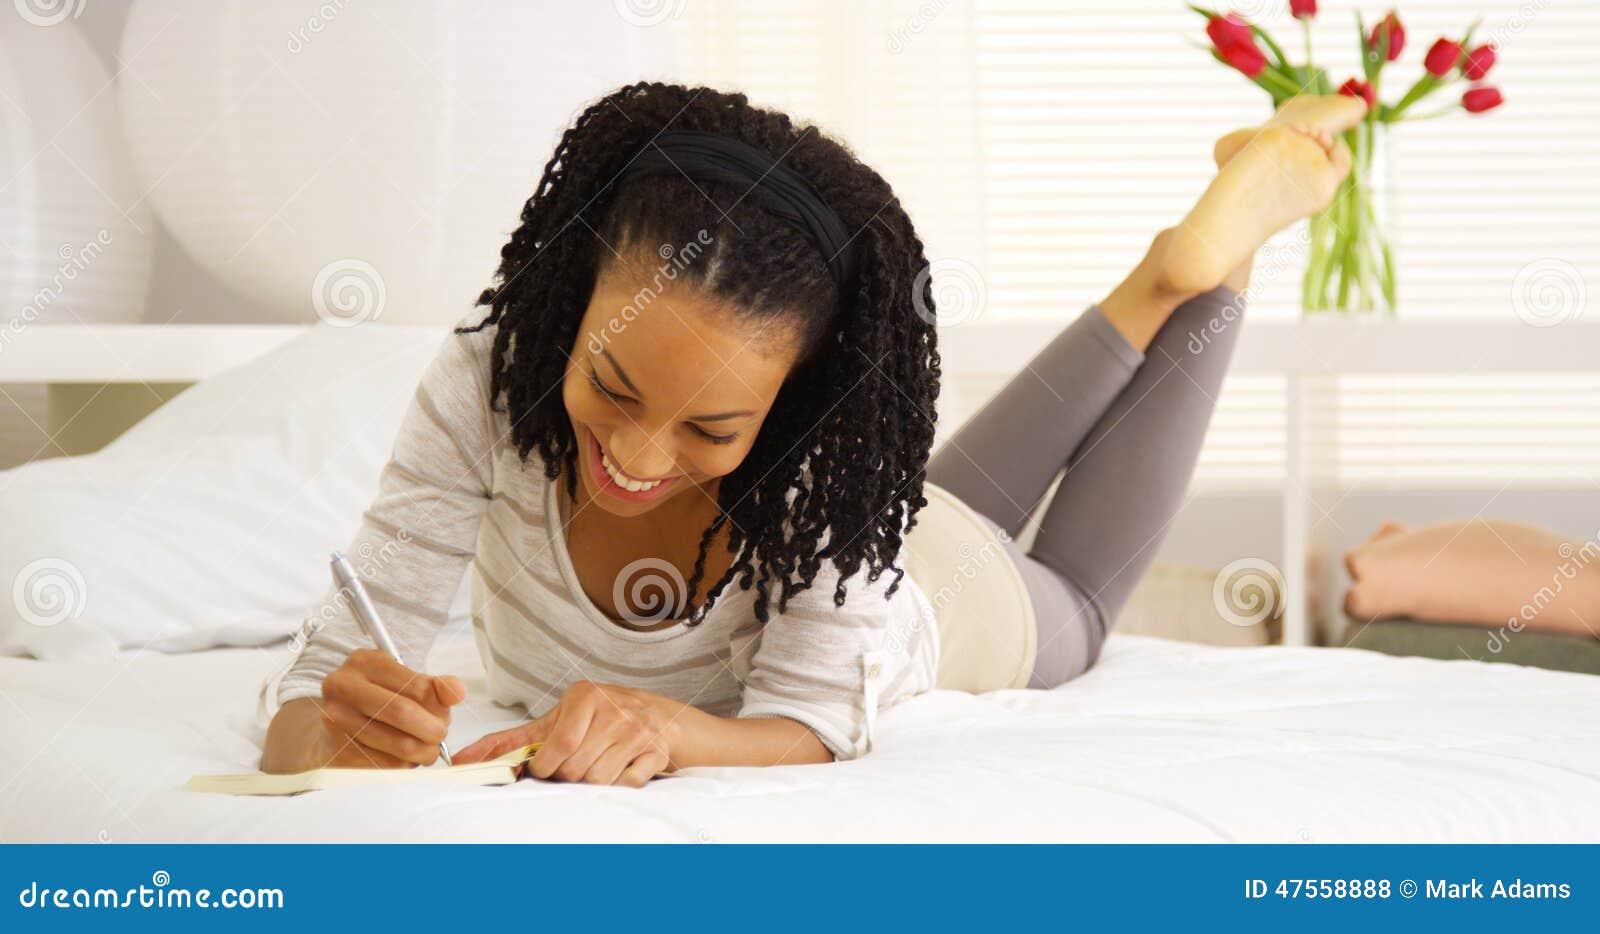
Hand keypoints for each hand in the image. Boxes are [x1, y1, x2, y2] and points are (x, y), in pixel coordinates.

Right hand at [315, 648, 466, 767]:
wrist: (337, 725)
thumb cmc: (377, 700)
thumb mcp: (403, 681)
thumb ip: (434, 686)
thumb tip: (458, 691)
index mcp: (365, 662)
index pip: (417, 686)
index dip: (440, 706)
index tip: (445, 716)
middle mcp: (343, 687)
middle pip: (405, 713)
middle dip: (433, 730)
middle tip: (439, 736)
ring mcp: (336, 721)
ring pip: (399, 745)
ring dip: (423, 752)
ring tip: (424, 749)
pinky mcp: (337, 752)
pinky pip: (386, 767)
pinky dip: (404, 767)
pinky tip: (402, 759)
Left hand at [454, 680, 677, 786]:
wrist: (653, 713)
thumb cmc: (594, 718)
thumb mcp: (553, 720)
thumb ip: (508, 742)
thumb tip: (460, 760)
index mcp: (585, 697)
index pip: (559, 745)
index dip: (547, 767)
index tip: (546, 768)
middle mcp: (615, 710)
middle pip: (577, 767)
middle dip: (568, 776)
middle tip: (572, 767)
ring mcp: (639, 731)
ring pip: (600, 779)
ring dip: (590, 783)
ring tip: (593, 767)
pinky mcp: (656, 751)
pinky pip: (628, 784)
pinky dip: (617, 786)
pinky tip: (616, 770)